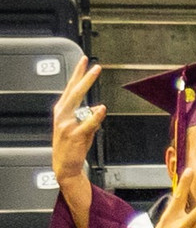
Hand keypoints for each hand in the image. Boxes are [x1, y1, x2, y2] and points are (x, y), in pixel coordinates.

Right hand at [52, 58, 103, 188]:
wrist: (65, 166)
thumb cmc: (73, 147)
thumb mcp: (79, 128)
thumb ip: (87, 117)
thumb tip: (98, 108)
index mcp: (62, 111)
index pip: (71, 88)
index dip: (78, 74)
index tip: (85, 61)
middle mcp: (63, 114)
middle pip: (74, 90)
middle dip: (84, 75)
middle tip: (94, 65)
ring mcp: (67, 123)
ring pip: (78, 100)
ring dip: (87, 84)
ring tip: (96, 74)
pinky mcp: (75, 134)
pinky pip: (88, 122)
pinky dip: (95, 115)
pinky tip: (101, 108)